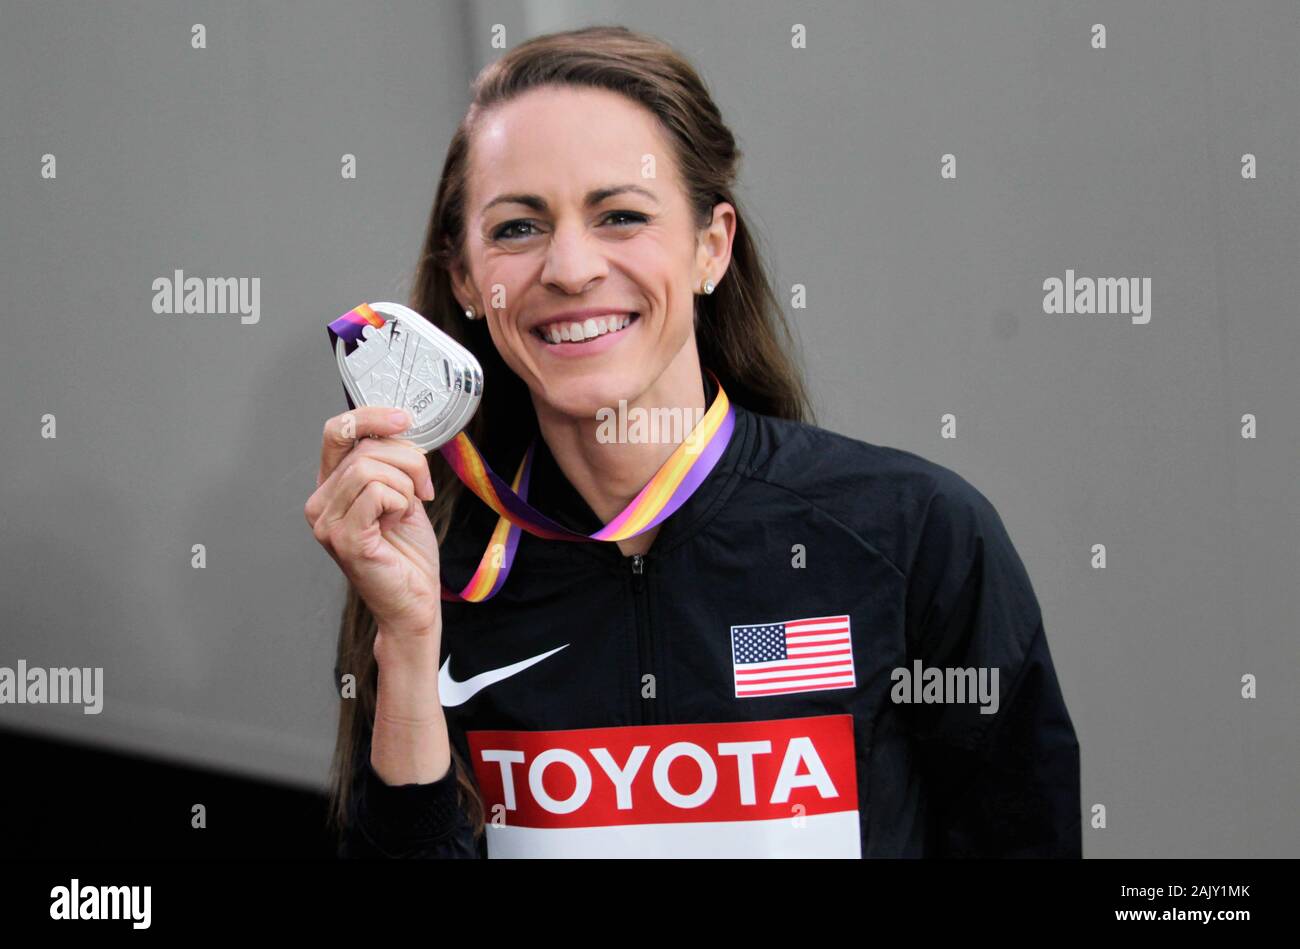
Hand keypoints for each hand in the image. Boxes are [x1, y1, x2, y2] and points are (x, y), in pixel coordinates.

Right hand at [305, 407, 441, 640]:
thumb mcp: (401, 494)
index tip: (404, 419)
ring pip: (371, 467)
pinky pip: (378, 493)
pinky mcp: (344, 538)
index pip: (338, 431)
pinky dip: (400, 502)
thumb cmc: (407, 554)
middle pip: (365, 447)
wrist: (413, 602)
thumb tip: (399, 427)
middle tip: (422, 490)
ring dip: (405, 484)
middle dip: (408, 460)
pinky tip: (399, 522)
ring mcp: (327, 522)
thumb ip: (390, 463)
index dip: (370, 416)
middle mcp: (320, 503)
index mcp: (331, 488)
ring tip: (407, 510)